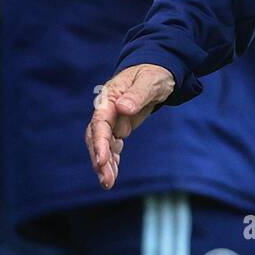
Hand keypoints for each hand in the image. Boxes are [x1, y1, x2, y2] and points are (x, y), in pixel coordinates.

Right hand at [86, 63, 175, 189]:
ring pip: (103, 145)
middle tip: (106, 180)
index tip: (102, 160)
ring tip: (108, 183)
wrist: (158, 71)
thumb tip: (123, 107)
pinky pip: (112, 146)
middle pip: (96, 137)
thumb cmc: (154, 73)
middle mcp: (107, 110)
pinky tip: (113, 175)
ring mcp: (112, 119)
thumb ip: (137, 94)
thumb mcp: (151, 80)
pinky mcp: (120, 126)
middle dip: (100, 159)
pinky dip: (112, 161)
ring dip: (104, 164)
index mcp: (110, 97)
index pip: (99, 122)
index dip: (99, 142)